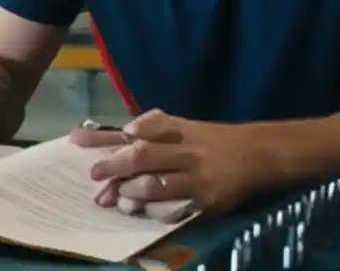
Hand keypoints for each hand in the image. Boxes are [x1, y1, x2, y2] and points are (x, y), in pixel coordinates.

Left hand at [71, 109, 266, 218]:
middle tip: (94, 175)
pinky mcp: (207, 202)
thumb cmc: (210, 140)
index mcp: (177, 129)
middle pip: (145, 156)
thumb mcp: (183, 126)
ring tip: (116, 198)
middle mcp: (186, 150)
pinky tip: (142, 212)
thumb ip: (150, 127)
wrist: (258, 154)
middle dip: (115, 165)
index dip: (111, 136)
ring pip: (159, 185)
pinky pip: (178, 209)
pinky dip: (156, 212)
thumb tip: (113, 131)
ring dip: (132, 192)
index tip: (81, 141)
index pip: (140, 130)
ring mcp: (197, 177)